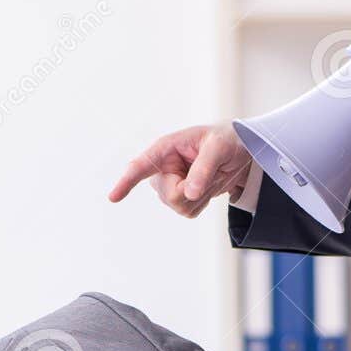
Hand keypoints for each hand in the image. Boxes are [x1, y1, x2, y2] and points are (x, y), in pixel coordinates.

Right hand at [108, 123, 252, 217]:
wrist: (238, 150)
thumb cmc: (226, 139)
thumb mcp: (219, 147)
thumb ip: (204, 168)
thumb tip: (189, 192)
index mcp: (166, 148)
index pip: (140, 166)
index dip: (125, 182)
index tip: (113, 198)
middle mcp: (162, 167)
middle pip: (169, 195)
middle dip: (193, 190)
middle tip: (212, 172)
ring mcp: (169, 184)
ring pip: (179, 206)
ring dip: (201, 196)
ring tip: (210, 176)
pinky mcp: (179, 198)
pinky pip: (188, 211)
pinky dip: (203, 202)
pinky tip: (207, 186)